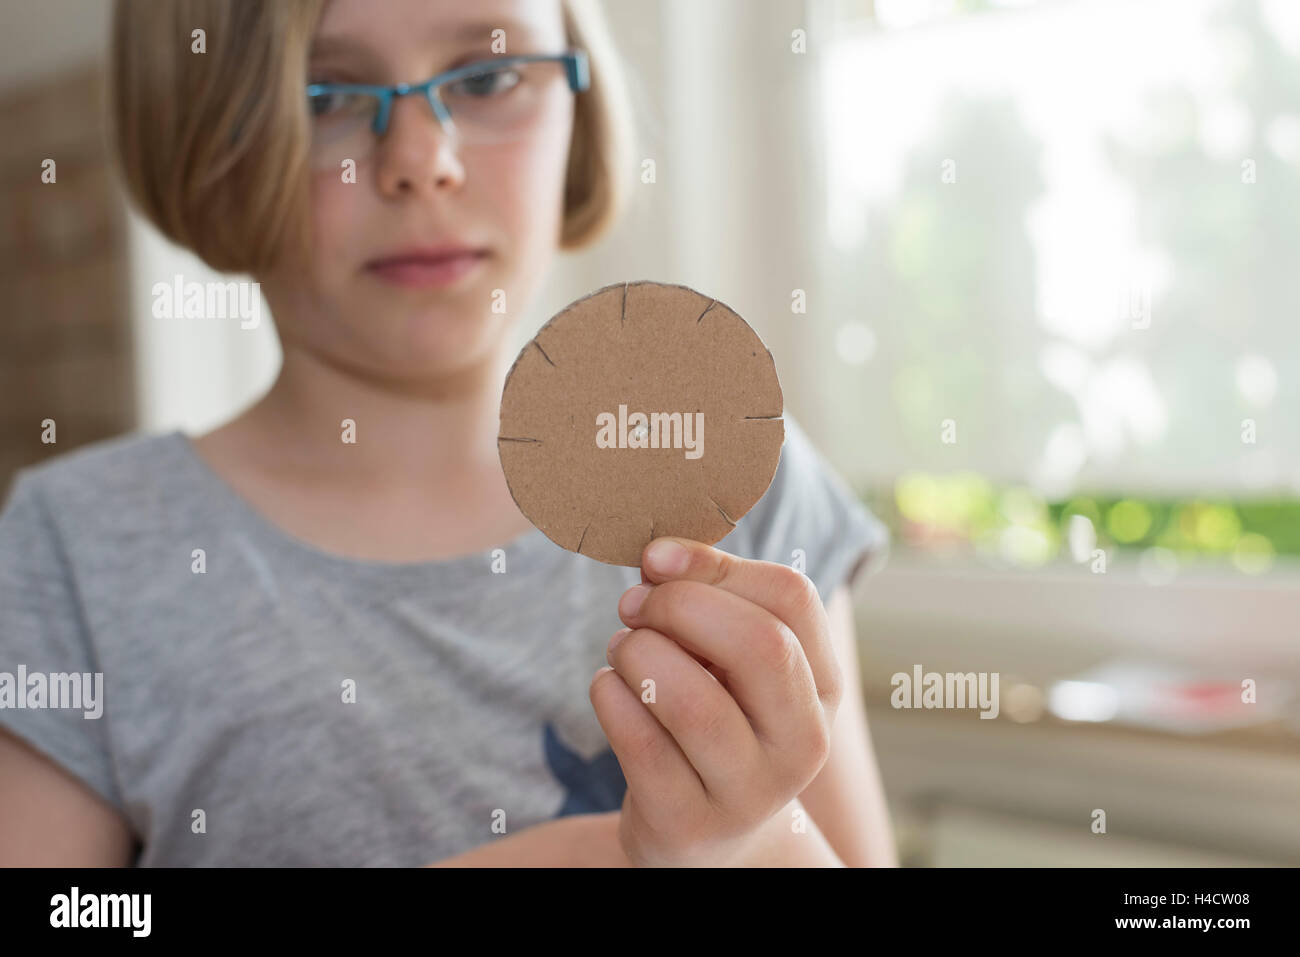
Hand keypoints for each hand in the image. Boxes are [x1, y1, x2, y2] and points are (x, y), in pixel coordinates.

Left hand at [589, 537, 842, 866]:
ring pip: (694, 701)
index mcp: (824, 685)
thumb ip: (709, 599)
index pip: (792, 597)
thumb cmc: (720, 719)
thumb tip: (657, 557)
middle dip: (678, 606)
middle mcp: (803, 743)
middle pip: (759, 645)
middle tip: (633, 605)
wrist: (711, 836)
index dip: (714, 563)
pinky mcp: (688, 825)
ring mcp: (749, 793)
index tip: (656, 558)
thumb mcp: (734, 663)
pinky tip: (611, 689)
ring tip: (622, 649)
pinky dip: (611, 697)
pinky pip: (641, 744)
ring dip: (638, 653)